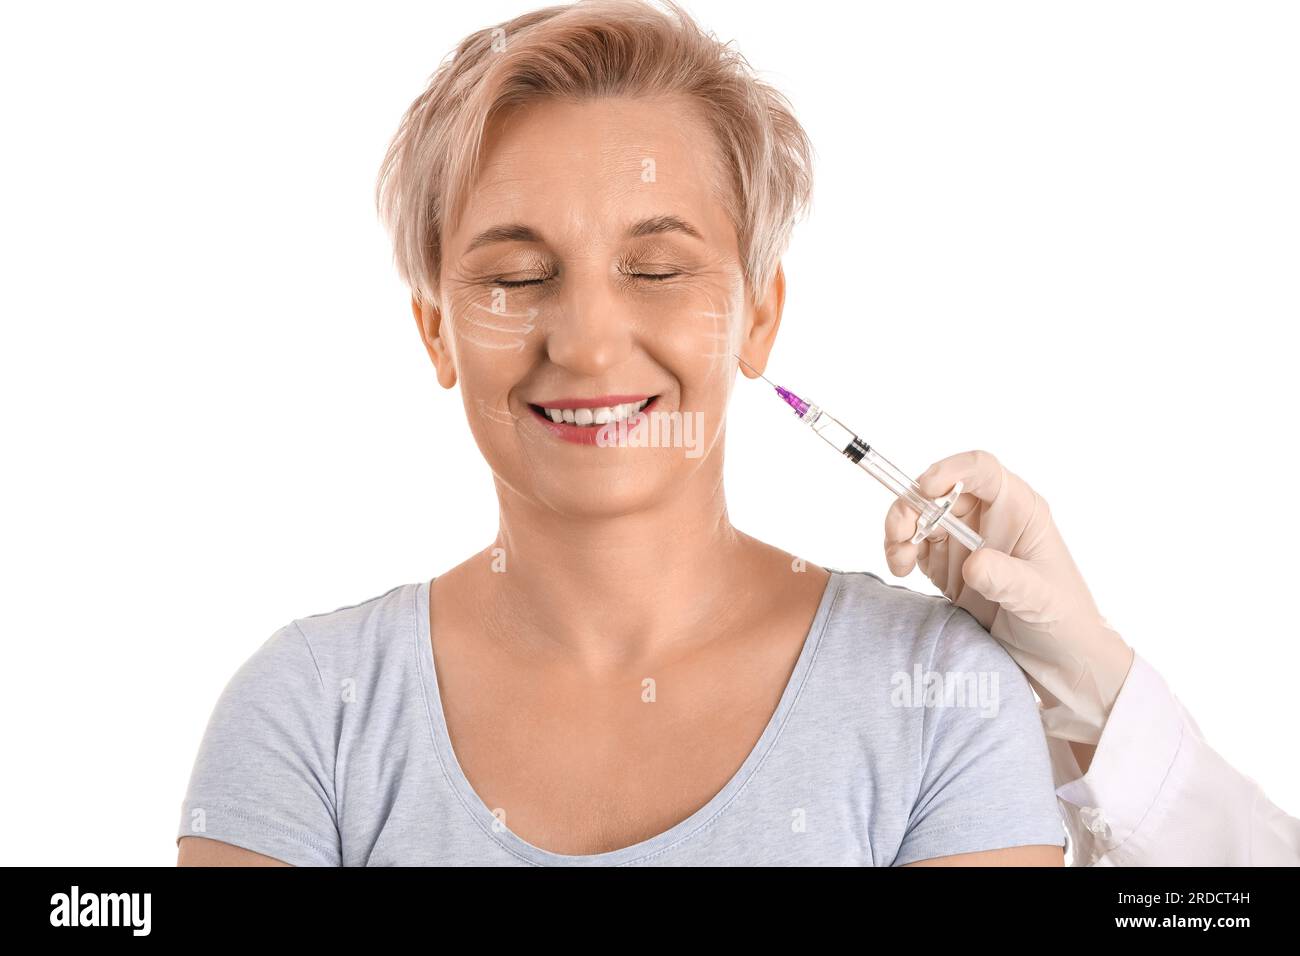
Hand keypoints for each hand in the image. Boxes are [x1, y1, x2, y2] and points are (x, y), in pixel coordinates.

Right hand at [883, 450, 1134, 747]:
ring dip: (900, 531)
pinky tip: (902, 570)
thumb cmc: (1066, 621)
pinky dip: (899, 553)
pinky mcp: (948, 569)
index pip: (980, 470)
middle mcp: (989, 519)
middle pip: (939, 492)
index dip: (949, 470)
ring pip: (920, 518)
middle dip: (912, 506)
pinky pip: (914, 548)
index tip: (925, 488)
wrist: (1060, 663)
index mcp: (1019, 510)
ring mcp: (966, 543)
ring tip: (899, 560)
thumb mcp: (1040, 598)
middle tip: (901, 534)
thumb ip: (1007, 578)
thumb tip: (972, 562)